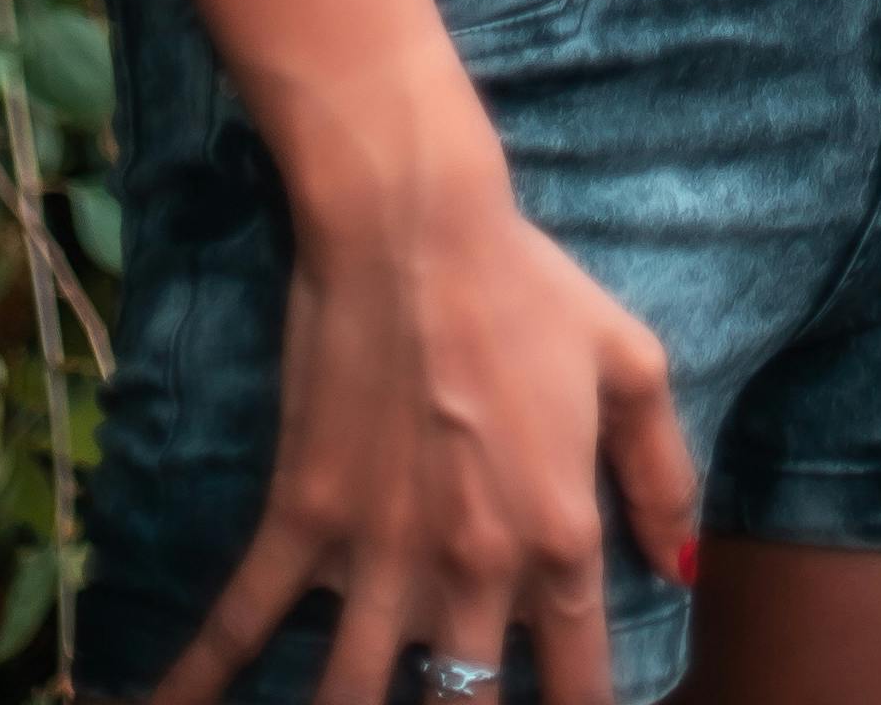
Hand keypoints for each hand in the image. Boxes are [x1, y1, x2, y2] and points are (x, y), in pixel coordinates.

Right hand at [142, 57, 699, 704]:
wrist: (415, 223)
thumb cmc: (528, 285)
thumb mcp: (630, 365)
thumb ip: (662, 477)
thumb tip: (684, 567)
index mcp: (558, 539)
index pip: (577, 682)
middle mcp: (471, 569)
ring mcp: (378, 553)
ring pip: (354, 695)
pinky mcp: (302, 519)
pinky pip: (242, 623)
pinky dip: (196, 678)